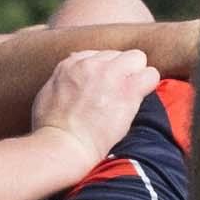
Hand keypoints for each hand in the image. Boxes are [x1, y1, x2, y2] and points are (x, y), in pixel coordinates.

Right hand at [29, 34, 159, 155]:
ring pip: (137, 59)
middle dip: (121, 72)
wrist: (63, 144)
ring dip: (137, 76)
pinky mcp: (127, 89)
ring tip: (130, 97)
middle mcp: (91, 63)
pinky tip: (139, 100)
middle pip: (119, 55)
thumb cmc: (51, 129)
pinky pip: (151, 74)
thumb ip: (63, 81)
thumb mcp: (48, 94)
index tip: (104, 90)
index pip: (99, 55)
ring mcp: (110, 73)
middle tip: (118, 94)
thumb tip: (71, 79)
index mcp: (71, 63)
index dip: (105, 72)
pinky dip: (148, 86)